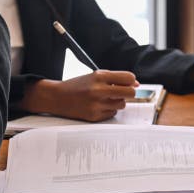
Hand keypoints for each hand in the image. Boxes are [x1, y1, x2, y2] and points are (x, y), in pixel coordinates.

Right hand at [21, 71, 139, 121]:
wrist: (58, 97)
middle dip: (130, 93)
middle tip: (124, 92)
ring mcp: (97, 104)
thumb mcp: (95, 76)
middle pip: (129, 93)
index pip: (128, 78)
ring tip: (106, 98)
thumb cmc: (78, 85)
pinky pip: (112, 113)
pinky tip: (99, 106)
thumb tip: (135, 84)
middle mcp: (99, 90)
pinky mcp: (94, 116)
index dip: (131, 81)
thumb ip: (115, 78)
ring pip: (122, 104)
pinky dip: (109, 110)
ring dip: (117, 102)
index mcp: (99, 76)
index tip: (130, 83)